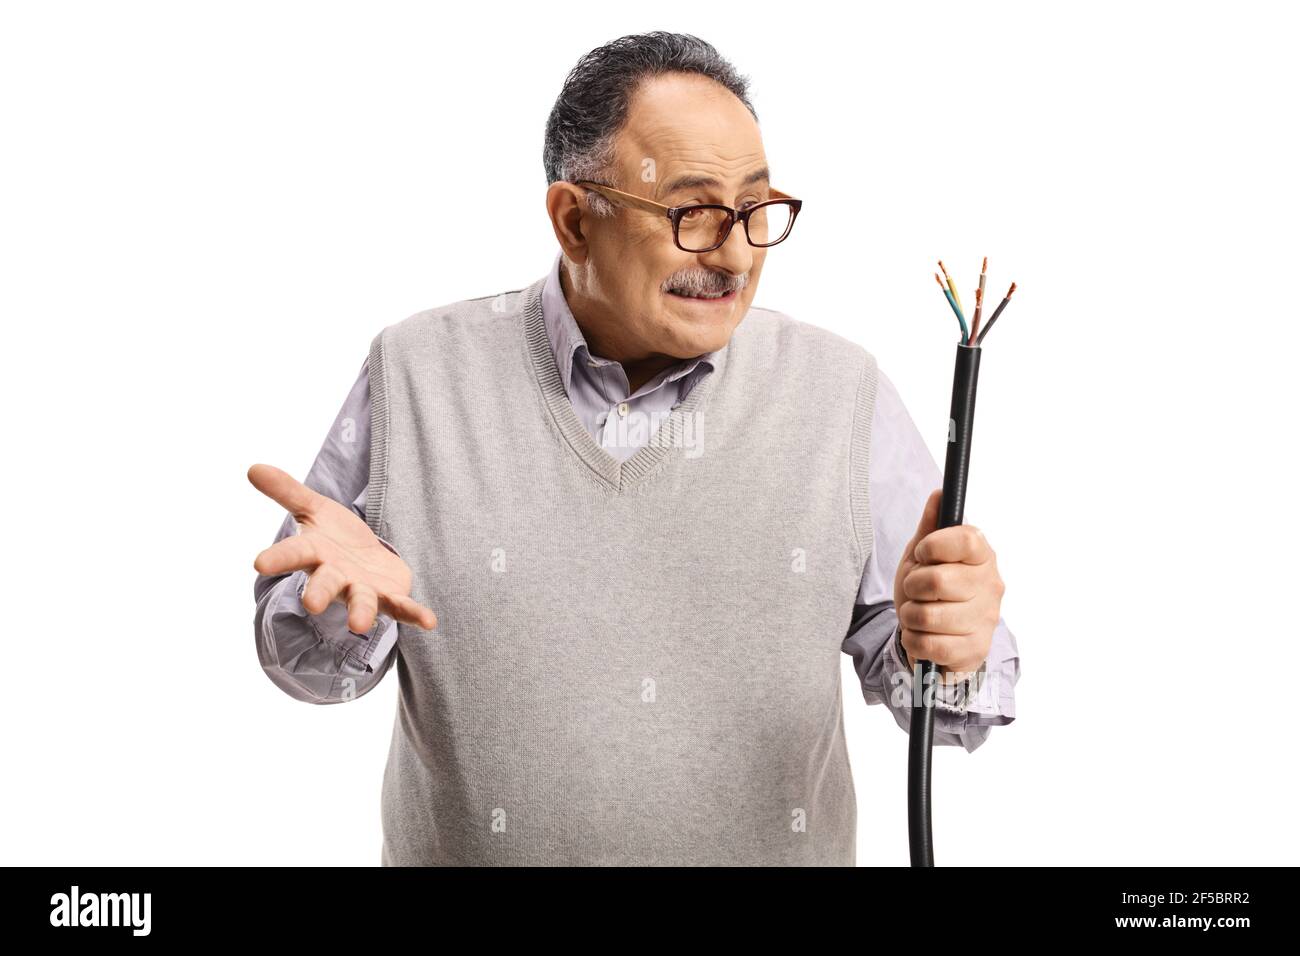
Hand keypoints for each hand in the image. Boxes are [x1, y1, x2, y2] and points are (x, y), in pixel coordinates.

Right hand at [248, 463, 437, 634]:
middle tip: (310, 604)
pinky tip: (429, 621)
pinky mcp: (389, 597)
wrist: (365, 561)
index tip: (259, 564)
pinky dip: (415, 614)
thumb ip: (287, 491)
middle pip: (324, 584)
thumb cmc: (333, 536)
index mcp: (314, 553)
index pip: (292, 554)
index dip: (277, 559)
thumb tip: (252, 467)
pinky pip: (402, 607)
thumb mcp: (314, 508)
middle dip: (318, 592)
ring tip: (359, 624)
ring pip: (361, 602)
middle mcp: (334, 576)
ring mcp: (361, 590)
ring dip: (361, 612)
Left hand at [893, 488, 1003, 683]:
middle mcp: (991, 586)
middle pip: (938, 580)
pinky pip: (928, 645)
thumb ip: (930, 528)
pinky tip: (922, 636)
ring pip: (928, 616)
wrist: (934, 635)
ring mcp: (986, 620)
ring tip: (917, 614)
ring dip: (910, 616)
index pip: (967, 539)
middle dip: (913, 586)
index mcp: (982, 556)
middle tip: (916, 590)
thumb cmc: (929, 591)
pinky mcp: (975, 650)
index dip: (935, 545)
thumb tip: (939, 494)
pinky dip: (914, 640)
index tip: (923, 553)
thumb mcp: (923, 557)